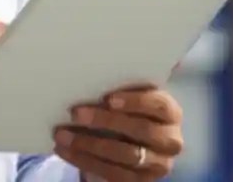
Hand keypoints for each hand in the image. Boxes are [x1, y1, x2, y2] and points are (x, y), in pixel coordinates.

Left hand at [53, 86, 183, 180]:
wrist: (124, 144)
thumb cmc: (123, 111)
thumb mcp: (126, 98)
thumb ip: (118, 86)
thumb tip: (91, 62)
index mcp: (170, 112)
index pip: (158, 105)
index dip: (135, 102)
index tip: (108, 98)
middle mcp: (171, 140)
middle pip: (141, 130)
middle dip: (105, 121)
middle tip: (75, 113)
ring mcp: (158, 164)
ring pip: (126, 155)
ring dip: (89, 144)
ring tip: (62, 135)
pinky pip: (113, 174)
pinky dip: (85, 161)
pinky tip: (64, 151)